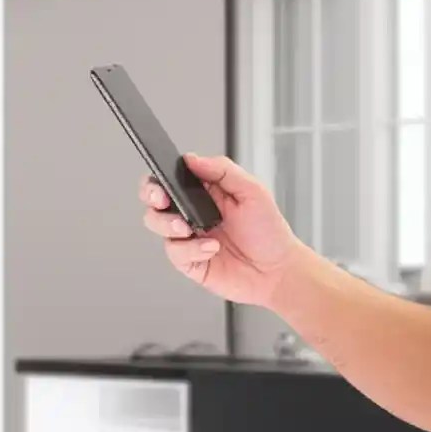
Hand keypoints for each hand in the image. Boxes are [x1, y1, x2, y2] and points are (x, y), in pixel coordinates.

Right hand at [139, 154, 305, 307]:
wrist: (278, 272)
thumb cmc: (270, 233)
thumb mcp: (253, 191)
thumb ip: (223, 170)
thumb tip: (192, 159)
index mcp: (205, 193)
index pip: (171, 180)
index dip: (159, 179)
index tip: (163, 182)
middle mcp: (192, 214)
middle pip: (155, 201)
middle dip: (152, 198)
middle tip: (163, 201)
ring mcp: (188, 238)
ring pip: (157, 225)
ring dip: (168, 225)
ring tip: (189, 228)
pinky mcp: (188, 261)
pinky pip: (174, 252)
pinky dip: (191, 249)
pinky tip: (211, 248)